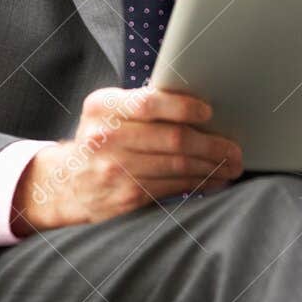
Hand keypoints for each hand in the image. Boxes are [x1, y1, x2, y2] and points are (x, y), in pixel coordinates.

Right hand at [10, 85, 243, 232]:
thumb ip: (141, 105)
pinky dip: (199, 184)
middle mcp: (105, 138)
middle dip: (212, 144)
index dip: (183, 107)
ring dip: (212, 166)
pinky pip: (172, 188)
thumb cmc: (100, 138)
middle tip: (235, 148)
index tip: (209, 111)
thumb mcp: (108, 112)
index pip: (148, 103)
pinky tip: (214, 180)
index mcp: (102, 107)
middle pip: (172, 139)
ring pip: (177, 166)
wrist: (65, 182)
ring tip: (232, 164)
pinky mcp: (126, 198)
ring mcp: (115, 171)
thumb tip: (199, 109)